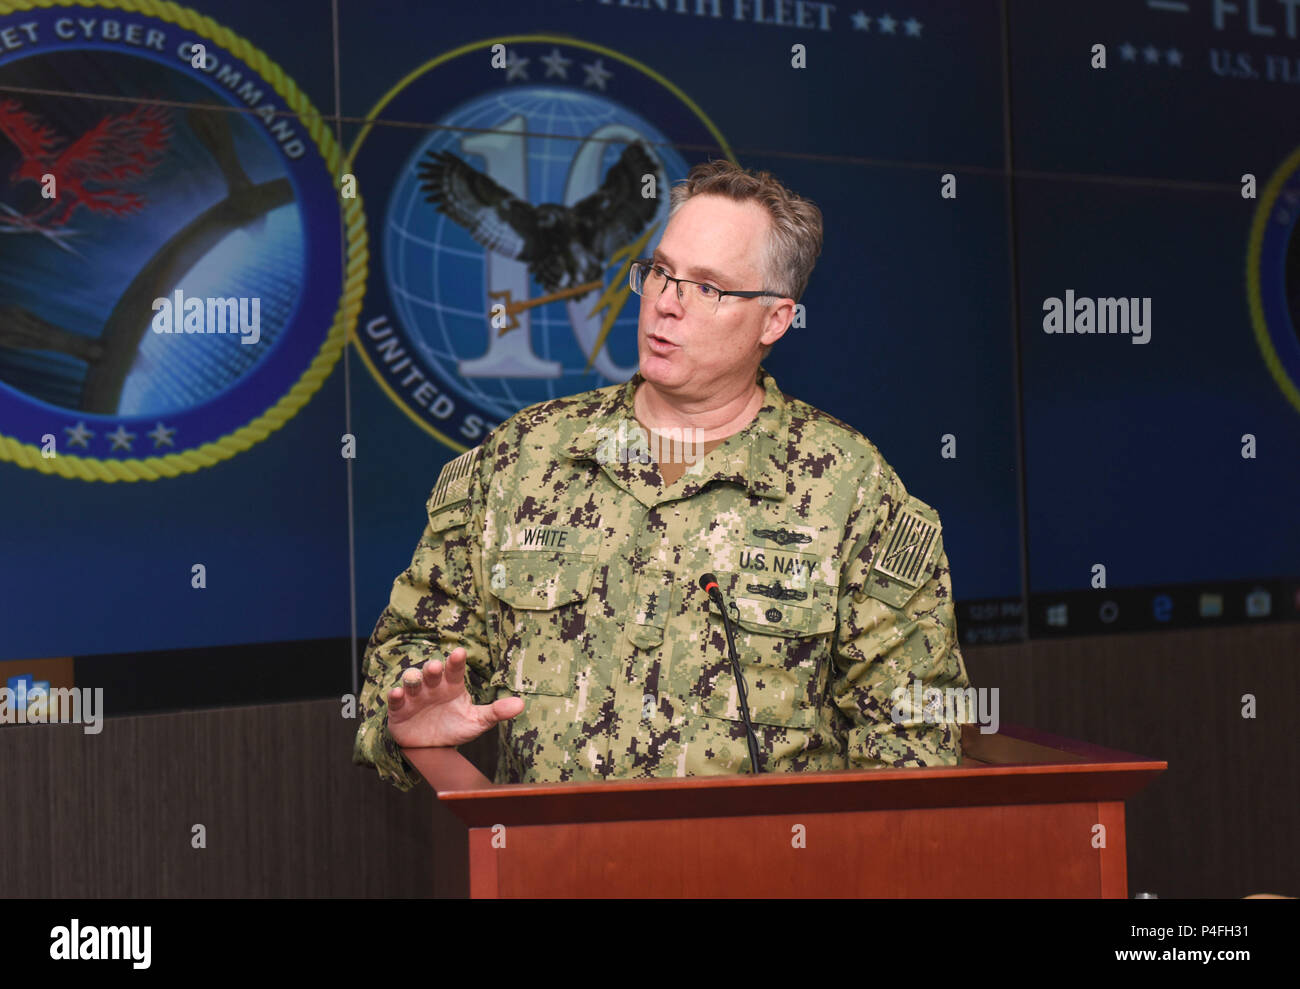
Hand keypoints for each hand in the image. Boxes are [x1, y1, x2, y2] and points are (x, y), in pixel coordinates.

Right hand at [385, 647, 522, 747]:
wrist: (431, 748)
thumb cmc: (455, 727)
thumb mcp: (477, 721)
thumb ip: (496, 712)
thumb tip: (521, 705)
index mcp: (452, 686)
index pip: (455, 670)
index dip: (456, 661)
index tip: (460, 652)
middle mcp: (433, 687)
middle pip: (432, 673)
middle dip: (432, 669)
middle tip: (435, 666)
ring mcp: (415, 697)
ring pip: (412, 682)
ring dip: (412, 678)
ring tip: (414, 678)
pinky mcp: (399, 711)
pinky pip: (395, 701)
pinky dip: (395, 696)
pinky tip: (396, 693)